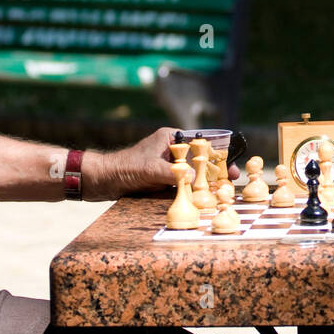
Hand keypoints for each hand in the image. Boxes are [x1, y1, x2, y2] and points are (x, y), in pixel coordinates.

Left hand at [100, 127, 240, 196]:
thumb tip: (196, 179)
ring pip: (193, 171)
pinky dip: (193, 188)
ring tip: (222, 189)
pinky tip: (203, 196)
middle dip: (215, 167)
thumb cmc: (125, 168)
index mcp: (170, 137)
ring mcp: (168, 164)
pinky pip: (183, 182)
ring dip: (206, 179)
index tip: (230, 162)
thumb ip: (174, 173)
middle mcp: (171, 149)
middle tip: (231, 178)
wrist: (103, 180)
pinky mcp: (163, 177)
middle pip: (200, 156)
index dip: (217, 151)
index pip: (200, 140)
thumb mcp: (152, 169)